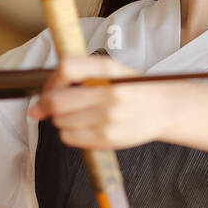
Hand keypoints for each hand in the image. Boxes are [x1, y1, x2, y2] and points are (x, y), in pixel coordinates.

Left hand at [28, 55, 176, 148]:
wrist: (166, 109)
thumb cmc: (135, 89)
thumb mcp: (114, 69)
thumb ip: (80, 74)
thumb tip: (42, 97)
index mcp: (110, 70)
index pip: (66, 70)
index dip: (51, 80)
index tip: (51, 87)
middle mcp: (110, 93)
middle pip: (57, 102)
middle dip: (47, 105)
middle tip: (51, 106)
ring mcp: (109, 118)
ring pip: (60, 121)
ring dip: (61, 119)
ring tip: (80, 114)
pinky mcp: (108, 138)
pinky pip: (69, 137)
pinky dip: (70, 132)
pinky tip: (85, 126)